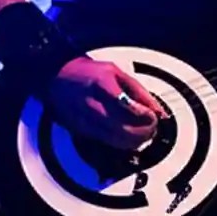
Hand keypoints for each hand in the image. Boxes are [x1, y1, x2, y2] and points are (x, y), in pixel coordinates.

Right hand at [45, 58, 168, 149]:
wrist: (58, 77)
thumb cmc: (88, 73)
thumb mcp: (116, 72)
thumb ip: (138, 90)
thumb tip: (157, 109)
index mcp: (102, 85)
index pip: (128, 107)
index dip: (144, 116)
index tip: (152, 115)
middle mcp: (92, 105)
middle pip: (123, 129)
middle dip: (142, 133)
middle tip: (151, 128)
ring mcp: (85, 121)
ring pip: (115, 141)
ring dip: (134, 141)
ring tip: (143, 134)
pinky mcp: (82, 131)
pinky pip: (106, 142)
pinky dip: (122, 143)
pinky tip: (129, 137)